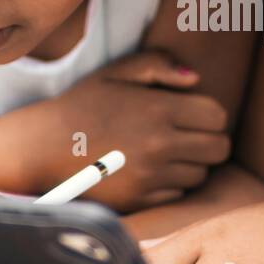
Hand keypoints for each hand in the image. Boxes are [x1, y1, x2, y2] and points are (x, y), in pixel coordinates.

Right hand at [41, 51, 230, 211]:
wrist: (44, 147)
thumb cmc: (84, 104)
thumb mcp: (117, 72)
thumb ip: (159, 64)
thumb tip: (196, 79)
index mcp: (159, 109)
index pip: (218, 116)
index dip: (209, 114)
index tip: (193, 114)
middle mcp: (160, 143)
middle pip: (219, 148)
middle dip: (209, 140)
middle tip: (188, 135)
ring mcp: (151, 174)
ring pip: (201, 174)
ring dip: (191, 164)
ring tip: (165, 152)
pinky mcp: (141, 198)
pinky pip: (178, 194)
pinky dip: (171, 184)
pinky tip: (150, 171)